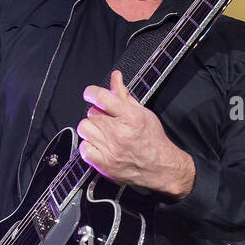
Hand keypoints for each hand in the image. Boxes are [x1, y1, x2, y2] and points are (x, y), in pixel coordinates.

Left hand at [77, 70, 194, 198]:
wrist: (160, 167)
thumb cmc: (153, 140)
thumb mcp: (142, 112)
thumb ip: (124, 94)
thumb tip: (115, 77)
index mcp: (130, 117)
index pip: (100, 97)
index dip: (92, 92)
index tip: (91, 94)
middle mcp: (119, 133)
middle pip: (91, 112)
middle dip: (98, 113)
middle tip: (107, 119)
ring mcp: (110, 150)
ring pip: (85, 128)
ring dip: (91, 128)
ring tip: (102, 132)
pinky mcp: (105, 164)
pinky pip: (83, 149)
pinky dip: (88, 146)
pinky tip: (99, 145)